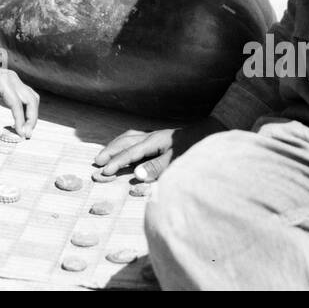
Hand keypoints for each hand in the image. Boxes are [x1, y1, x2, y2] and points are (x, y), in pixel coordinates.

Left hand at [0, 65, 39, 138]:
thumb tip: (0, 133)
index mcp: (1, 81)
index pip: (16, 103)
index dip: (20, 120)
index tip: (21, 134)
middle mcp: (12, 78)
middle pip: (30, 99)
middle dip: (31, 118)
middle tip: (27, 134)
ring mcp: (15, 78)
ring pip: (32, 97)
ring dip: (32, 114)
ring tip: (26, 129)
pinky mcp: (16, 82)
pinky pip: (28, 95)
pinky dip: (29, 108)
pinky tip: (23, 120)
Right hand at [93, 119, 223, 181]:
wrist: (212, 133)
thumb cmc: (195, 149)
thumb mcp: (177, 161)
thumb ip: (157, 168)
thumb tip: (136, 174)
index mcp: (155, 141)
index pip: (130, 153)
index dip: (116, 163)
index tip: (103, 171)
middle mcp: (152, 136)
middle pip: (125, 141)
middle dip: (110, 151)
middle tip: (96, 161)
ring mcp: (156, 135)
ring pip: (129, 136)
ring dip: (115, 145)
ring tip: (105, 153)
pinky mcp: (160, 137)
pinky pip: (136, 136)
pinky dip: (125, 141)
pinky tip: (125, 146)